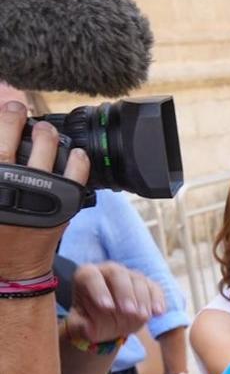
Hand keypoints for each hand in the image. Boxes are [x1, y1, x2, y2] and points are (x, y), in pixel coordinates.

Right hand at [0, 102, 89, 278]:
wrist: (13, 265)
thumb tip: (4, 143)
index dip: (3, 119)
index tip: (7, 108)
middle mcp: (11, 183)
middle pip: (14, 137)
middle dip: (17, 119)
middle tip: (20, 112)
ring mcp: (40, 192)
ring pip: (47, 148)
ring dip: (46, 134)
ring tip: (45, 131)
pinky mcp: (65, 203)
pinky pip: (77, 172)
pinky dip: (78, 158)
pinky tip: (75, 152)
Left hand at [64, 262, 164, 343]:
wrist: (105, 323)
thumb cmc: (88, 321)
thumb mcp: (78, 325)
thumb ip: (80, 326)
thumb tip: (87, 327)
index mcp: (87, 275)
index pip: (91, 277)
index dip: (99, 290)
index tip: (107, 308)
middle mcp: (108, 271)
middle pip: (118, 274)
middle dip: (125, 293)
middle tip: (129, 311)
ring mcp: (129, 276)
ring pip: (138, 280)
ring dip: (142, 299)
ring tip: (143, 317)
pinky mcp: (147, 285)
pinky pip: (155, 289)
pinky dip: (158, 300)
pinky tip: (158, 313)